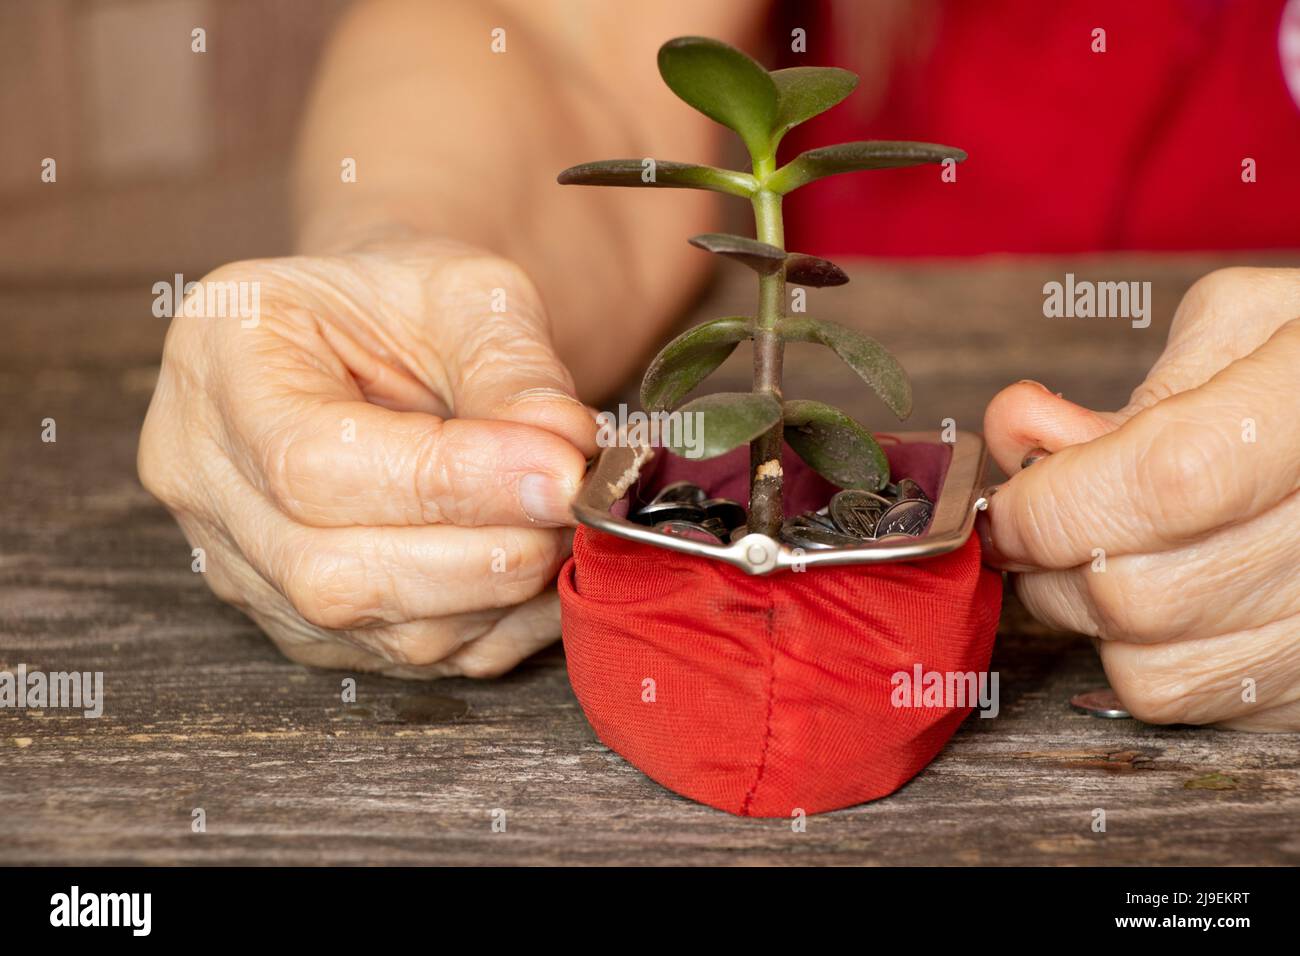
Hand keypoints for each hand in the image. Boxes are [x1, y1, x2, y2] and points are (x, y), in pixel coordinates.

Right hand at [138, 237, 596, 677]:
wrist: (377, 339)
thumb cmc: (411, 302)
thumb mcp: (468, 294)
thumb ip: (514, 370)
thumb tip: (563, 456)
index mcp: (221, 360)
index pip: (314, 462)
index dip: (449, 483)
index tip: (558, 474)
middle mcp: (203, 475)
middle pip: (330, 569)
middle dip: (479, 555)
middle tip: (574, 508)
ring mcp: (241, 562)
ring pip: (370, 627)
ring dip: (494, 595)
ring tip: (564, 530)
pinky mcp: (298, 621)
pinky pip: (400, 657)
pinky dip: (491, 627)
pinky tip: (542, 574)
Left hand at [981, 267, 1299, 729]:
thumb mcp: (1243, 329)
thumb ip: (1129, 393)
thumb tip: (1019, 435)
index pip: (1166, 482)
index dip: (1054, 502)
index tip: (1007, 502)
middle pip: (1141, 594)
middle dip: (1051, 561)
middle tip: (1043, 521)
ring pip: (1150, 667)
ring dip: (1089, 613)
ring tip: (1114, 550)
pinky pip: (1187, 702)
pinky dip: (1142, 656)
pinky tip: (1167, 594)